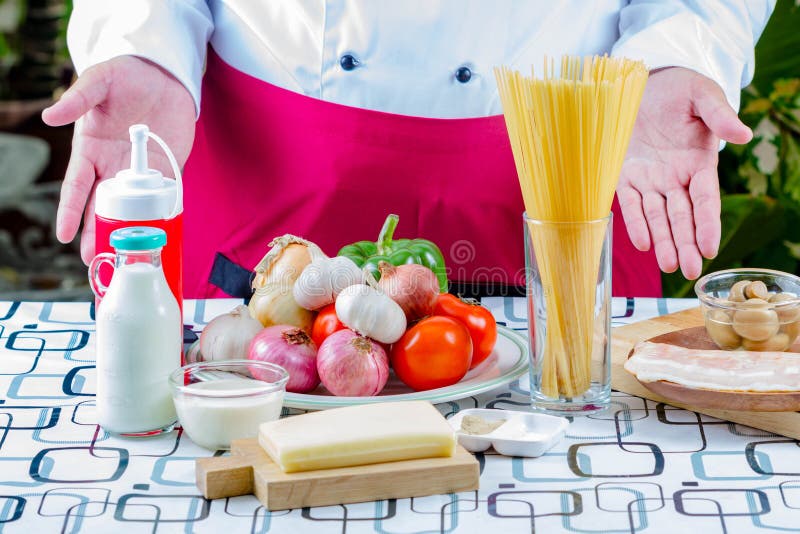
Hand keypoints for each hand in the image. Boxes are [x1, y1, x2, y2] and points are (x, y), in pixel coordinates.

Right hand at [42, 56, 195, 262]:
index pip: (75, 187)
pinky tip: (158, 237)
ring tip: (123, 259)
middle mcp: (111, 167)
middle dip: (96, 234)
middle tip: (93, 262)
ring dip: (126, 233)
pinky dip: (160, 217)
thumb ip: (78, 98)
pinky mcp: (165, 171)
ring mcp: (139, 172)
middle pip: (101, 208)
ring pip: (130, 210)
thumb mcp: (99, 81)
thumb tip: (50, 115)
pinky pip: (162, 198)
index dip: (69, 211)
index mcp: (90, 151)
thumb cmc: (125, 76)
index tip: (62, 235)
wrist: (163, 75)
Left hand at [617, 67, 752, 279]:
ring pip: (658, 218)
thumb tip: (744, 135)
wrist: (645, 82)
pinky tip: (642, 244)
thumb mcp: (703, 95)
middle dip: (687, 244)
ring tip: (670, 265)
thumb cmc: (681, 89)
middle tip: (689, 270)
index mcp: (699, 163)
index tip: (710, 247)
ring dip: (664, 242)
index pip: (706, 200)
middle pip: (683, 217)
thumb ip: (719, 115)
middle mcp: (676, 178)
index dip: (708, 224)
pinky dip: (636, 224)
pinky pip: (631, 205)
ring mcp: (650, 180)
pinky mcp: (625, 176)